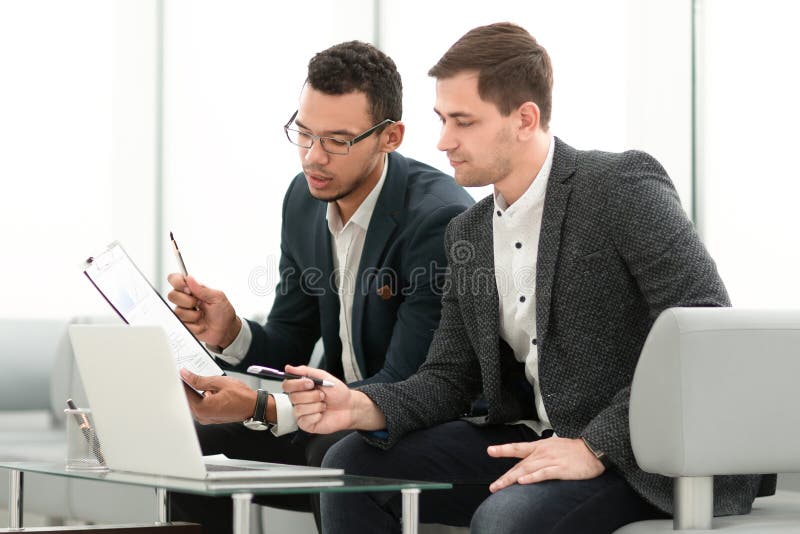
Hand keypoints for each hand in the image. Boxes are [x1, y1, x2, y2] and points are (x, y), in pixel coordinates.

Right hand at [167, 274, 240, 347]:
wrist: (226, 331)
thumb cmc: (224, 313)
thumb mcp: (217, 297)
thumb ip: (202, 289)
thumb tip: (189, 279)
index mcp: (194, 289)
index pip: (176, 279)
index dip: (177, 282)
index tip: (187, 289)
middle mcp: (186, 299)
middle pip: (172, 295)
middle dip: (187, 301)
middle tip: (198, 304)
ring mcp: (184, 312)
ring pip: (177, 311)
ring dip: (193, 315)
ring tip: (202, 316)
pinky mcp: (183, 324)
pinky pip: (182, 324)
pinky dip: (195, 325)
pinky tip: (200, 324)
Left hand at [180, 369, 256, 423]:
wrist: (254, 406)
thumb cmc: (242, 397)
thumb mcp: (219, 382)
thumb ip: (200, 380)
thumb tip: (186, 375)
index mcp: (202, 409)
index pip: (185, 394)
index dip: (182, 382)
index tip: (180, 374)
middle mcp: (202, 417)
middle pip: (188, 400)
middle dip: (188, 387)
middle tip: (189, 375)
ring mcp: (207, 418)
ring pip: (195, 402)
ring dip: (196, 392)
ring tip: (203, 382)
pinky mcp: (211, 418)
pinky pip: (201, 406)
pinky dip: (202, 397)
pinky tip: (210, 390)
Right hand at [283, 365, 385, 433]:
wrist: (349, 407)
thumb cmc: (337, 392)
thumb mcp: (323, 377)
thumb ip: (305, 371)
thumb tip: (288, 368)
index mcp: (301, 388)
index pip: (287, 385)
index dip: (297, 384)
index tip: (310, 383)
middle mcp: (299, 400)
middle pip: (293, 397)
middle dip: (312, 395)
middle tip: (322, 395)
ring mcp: (301, 413)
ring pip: (299, 409)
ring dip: (316, 406)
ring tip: (323, 405)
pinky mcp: (305, 424)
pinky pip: (305, 419)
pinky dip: (317, 415)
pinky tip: (322, 414)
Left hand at [487, 436, 604, 492]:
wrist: (593, 449)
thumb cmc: (574, 450)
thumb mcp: (554, 446)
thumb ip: (541, 453)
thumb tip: (529, 461)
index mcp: (540, 446)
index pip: (518, 448)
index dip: (503, 449)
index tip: (490, 451)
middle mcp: (542, 453)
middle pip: (519, 465)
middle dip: (505, 477)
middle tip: (493, 486)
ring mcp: (551, 460)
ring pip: (527, 470)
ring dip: (512, 479)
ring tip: (500, 487)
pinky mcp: (560, 469)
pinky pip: (543, 474)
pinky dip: (532, 478)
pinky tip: (523, 482)